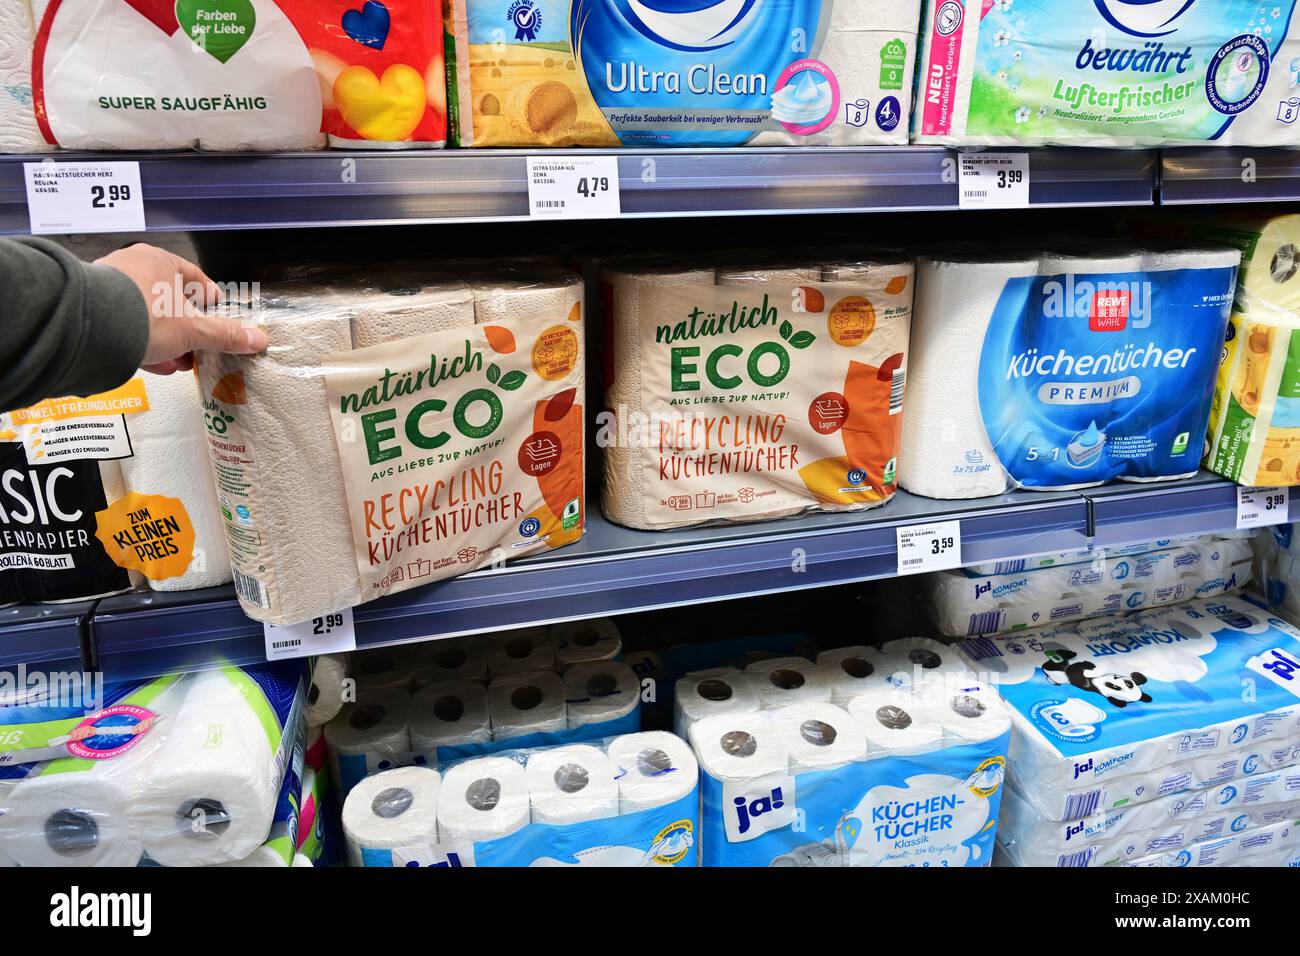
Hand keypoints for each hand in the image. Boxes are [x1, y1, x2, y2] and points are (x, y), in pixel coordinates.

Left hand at [95, 243, 267, 374]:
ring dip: (165, 340)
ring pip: (148, 314)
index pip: (197, 279)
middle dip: (187, 330)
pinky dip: (140, 342)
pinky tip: (150, 362)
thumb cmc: (145, 316)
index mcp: (162, 260)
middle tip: (195, 350)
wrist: (87, 328)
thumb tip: (257, 339)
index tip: (217, 323)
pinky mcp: (93, 305)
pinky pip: (124, 323)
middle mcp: (134, 265)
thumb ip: (225, 335)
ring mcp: (110, 284)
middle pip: (171, 300)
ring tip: (173, 362)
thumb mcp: (193, 330)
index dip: (212, 304)